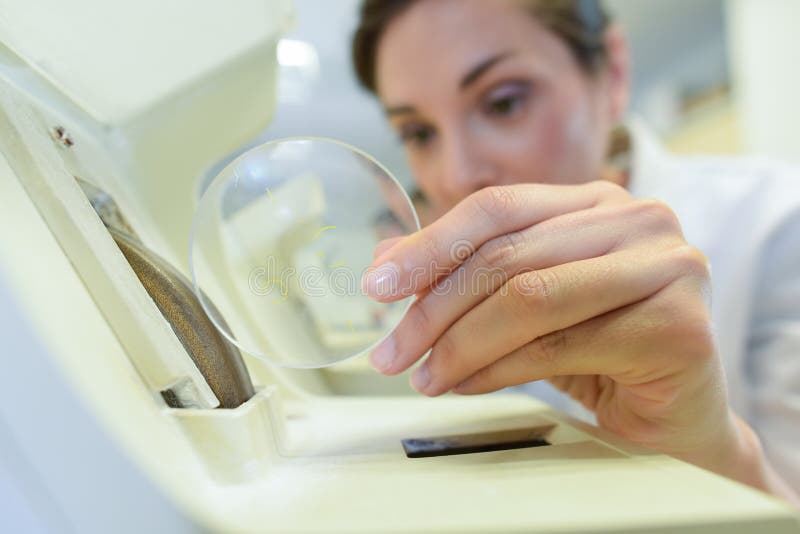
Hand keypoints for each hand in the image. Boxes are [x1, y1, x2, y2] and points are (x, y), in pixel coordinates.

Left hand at [363, 181, 739, 472]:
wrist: (675, 412)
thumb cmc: (600, 349)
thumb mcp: (525, 301)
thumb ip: (464, 273)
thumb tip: (385, 260)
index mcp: (597, 202)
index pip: (497, 208)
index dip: (429, 245)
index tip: (377, 284)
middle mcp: (638, 220)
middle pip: (507, 256)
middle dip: (434, 310)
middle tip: (391, 353)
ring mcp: (666, 267)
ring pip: (529, 298)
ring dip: (461, 345)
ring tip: (426, 377)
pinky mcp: (678, 325)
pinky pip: (560, 345)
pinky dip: (499, 370)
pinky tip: (469, 385)